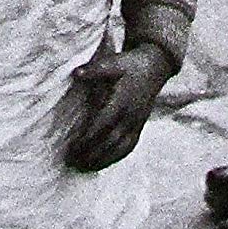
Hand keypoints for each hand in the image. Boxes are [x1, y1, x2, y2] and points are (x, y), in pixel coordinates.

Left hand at [65, 43, 170, 171]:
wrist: (155, 66)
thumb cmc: (130, 64)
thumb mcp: (113, 62)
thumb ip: (94, 69)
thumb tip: (76, 73)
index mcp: (122, 101)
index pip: (103, 124)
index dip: (89, 137)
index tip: (73, 146)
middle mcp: (131, 115)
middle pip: (110, 141)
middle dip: (91, 153)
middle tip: (72, 161)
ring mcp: (137, 122)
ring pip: (120, 148)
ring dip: (102, 160)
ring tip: (83, 167)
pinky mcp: (140, 126)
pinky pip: (129, 146)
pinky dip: (116, 157)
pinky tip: (103, 163)